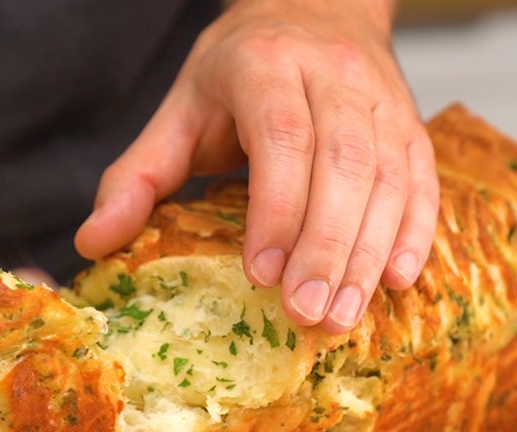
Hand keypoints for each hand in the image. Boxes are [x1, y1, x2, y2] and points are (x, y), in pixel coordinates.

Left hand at [75, 0, 438, 333]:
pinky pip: (423, 179)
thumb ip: (138, 176)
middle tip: (307, 316)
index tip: (263, 274)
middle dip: (327, 248)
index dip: (278, 209)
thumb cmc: (239, 72)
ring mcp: (382, 99)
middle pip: (344, 165)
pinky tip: (397, 280)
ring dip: (368, 254)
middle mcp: (334, 76)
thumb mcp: (179, 111)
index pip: (282, 138)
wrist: (313, 9)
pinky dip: (415, 232)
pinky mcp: (411, 123)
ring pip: (388, 178)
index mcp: (266, 66)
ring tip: (342, 317)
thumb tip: (93, 243)